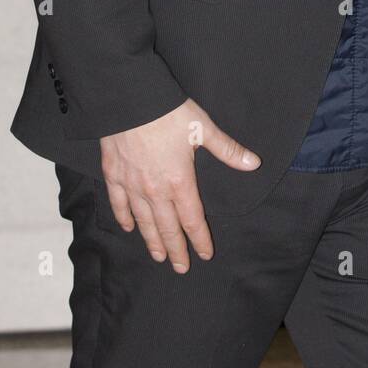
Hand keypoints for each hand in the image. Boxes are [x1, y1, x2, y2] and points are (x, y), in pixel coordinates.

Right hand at [99, 98, 260, 271]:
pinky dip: (125, 217)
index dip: (200, 239)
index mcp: (179, 182)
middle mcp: (154, 190)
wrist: (130, 100)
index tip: (205, 254)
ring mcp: (131, 184)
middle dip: (176, 249)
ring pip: (143, 221)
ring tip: (158, 256)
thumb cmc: (169, 113)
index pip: (192, 219)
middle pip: (167, 227)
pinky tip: (128, 228)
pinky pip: (118, 203)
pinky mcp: (113, 174)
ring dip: (152, 240)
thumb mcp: (203, 129)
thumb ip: (227, 150)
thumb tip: (254, 163)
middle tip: (180, 267)